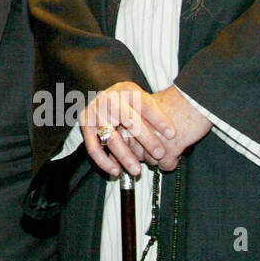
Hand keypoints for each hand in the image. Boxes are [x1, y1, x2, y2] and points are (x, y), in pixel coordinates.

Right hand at [80, 81, 210, 176]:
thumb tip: (175, 136)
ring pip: (111, 137)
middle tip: (159, 153)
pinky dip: (104, 161)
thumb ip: (155, 113)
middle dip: (146, 139)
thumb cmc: (131, 105)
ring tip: (137, 170)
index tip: (172, 134)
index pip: (146, 104)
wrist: (106, 99)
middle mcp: (109, 98)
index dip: (159, 119)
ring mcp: (95, 111)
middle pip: (130, 120)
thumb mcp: (143, 101)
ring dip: (125, 155)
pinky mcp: (85, 125)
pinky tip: (116, 171)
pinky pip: (93, 147)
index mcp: (127, 90)